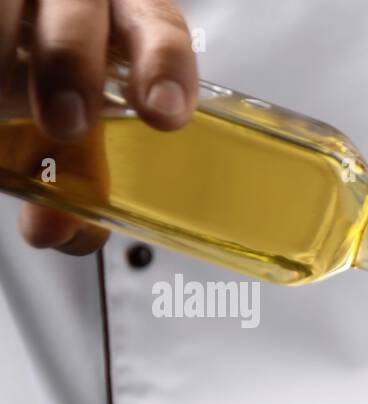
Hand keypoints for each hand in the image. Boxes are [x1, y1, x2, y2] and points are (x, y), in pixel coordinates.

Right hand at [1, 0, 197, 253]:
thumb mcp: (75, 136)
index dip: (165, 67)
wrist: (11, 52)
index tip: (164, 114)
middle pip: (79, 12)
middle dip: (70, 66)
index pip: (158, 28)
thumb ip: (77, 180)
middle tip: (66, 123)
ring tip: (0, 102)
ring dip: (2, 53)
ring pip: (10, 6)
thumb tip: (58, 232)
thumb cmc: (58, 92)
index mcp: (129, 21)